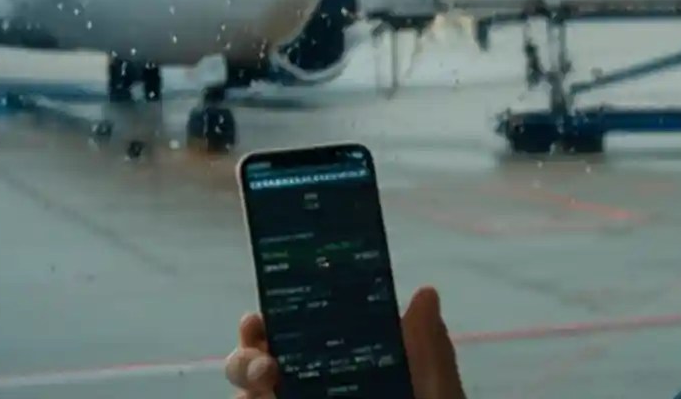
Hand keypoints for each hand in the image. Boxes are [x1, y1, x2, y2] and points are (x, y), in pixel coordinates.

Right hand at [225, 286, 465, 398]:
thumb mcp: (436, 396)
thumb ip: (429, 352)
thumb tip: (425, 293)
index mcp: (347, 373)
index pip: (302, 338)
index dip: (277, 321)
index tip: (262, 315)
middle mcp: (312, 396)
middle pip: (259, 369)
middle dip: (247, 357)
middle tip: (265, 360)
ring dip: (244, 383)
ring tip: (264, 385)